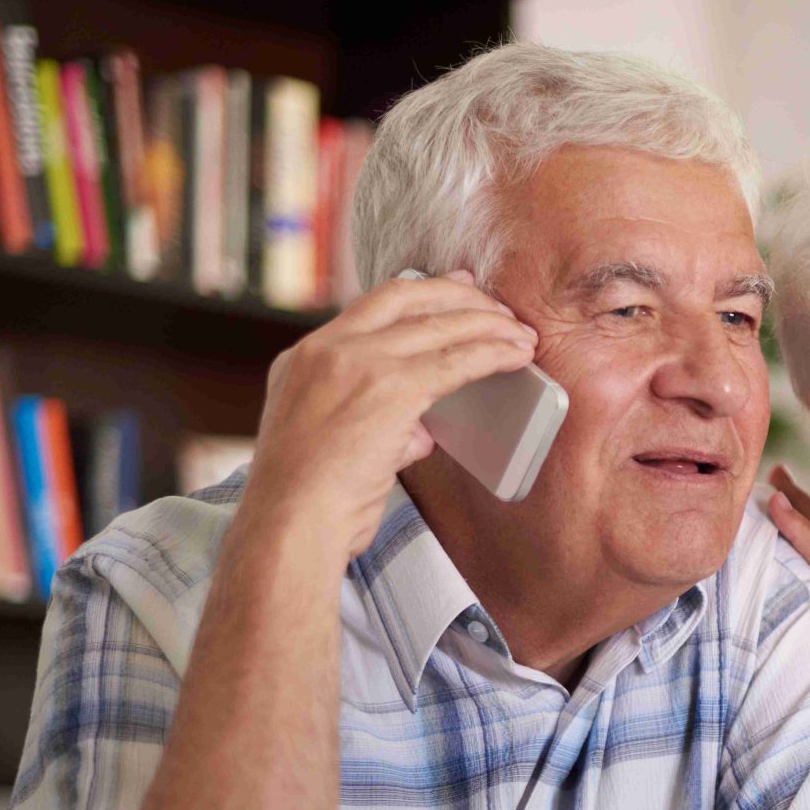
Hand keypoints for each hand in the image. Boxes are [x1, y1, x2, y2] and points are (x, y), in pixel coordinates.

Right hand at [242, 269, 539, 564]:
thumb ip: (374, 425)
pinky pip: (455, 361)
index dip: (418, 292)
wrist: (289, 523)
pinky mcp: (390, 387)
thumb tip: (417, 431)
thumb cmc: (308, 504)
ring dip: (488, 325)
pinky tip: (517, 356)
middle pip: (404, 299)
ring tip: (520, 334)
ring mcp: (356, 362)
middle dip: (459, 296)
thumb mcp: (327, 444)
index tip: (451, 286)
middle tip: (497, 305)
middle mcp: (325, 349)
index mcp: (302, 359)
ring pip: (437, 325)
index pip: (369, 308)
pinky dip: (493, 354)